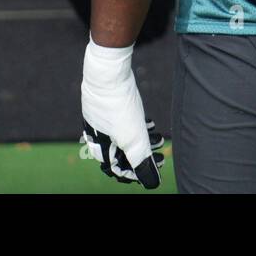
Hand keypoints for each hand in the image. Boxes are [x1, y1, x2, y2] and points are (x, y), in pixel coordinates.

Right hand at [79, 39, 163, 187]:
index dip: (136, 173)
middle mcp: (96, 133)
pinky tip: (150, 122)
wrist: (108, 71)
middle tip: (160, 156)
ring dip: (143, 140)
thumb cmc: (119, 107)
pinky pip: (123, 121)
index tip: (153, 170)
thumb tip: (152, 183)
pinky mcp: (107, 103)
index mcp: (99, 146)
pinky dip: (137, 126)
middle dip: (142, 156)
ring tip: (159, 138)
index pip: (115, 169)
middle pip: (120, 153)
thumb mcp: (135, 139)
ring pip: (123, 136)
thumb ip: (142, 163)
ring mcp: (100, 117)